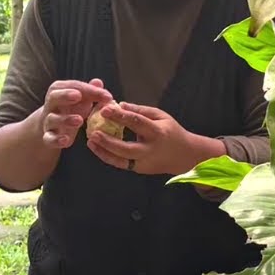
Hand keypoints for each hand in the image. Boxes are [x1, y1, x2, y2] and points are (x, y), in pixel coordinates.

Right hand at [38, 79, 111, 149]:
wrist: (54, 127)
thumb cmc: (71, 109)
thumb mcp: (82, 99)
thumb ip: (90, 92)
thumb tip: (98, 82)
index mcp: (59, 90)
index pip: (74, 86)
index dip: (90, 90)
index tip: (107, 96)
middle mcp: (51, 104)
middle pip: (54, 97)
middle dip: (65, 95)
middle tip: (78, 96)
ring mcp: (48, 121)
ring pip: (52, 118)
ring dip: (65, 119)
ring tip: (80, 120)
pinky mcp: (48, 137)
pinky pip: (49, 138)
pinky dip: (56, 140)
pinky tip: (66, 140)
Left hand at [86, 102, 222, 174]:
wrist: (184, 156)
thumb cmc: (171, 131)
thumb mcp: (160, 116)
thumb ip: (140, 110)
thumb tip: (120, 104)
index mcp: (157, 132)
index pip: (136, 123)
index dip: (119, 116)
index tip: (104, 109)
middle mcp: (150, 149)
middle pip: (126, 148)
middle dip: (108, 141)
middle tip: (93, 132)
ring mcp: (144, 162)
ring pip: (121, 160)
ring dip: (103, 151)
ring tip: (90, 142)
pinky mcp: (139, 169)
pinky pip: (121, 164)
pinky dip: (108, 156)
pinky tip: (97, 148)